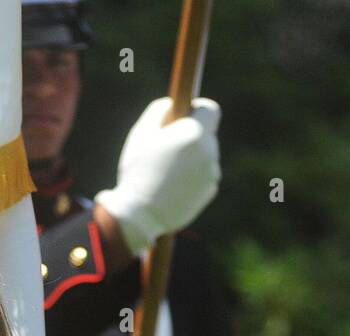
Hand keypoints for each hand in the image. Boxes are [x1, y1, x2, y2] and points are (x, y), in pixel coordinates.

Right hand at [94, 96, 221, 255]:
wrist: (140, 216)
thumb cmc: (137, 172)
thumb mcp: (141, 134)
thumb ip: (159, 110)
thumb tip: (173, 105)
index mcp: (193, 134)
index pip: (210, 109)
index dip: (197, 109)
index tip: (185, 115)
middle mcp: (209, 152)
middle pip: (206, 134)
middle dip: (191, 136)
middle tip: (167, 148)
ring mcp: (211, 173)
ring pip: (205, 155)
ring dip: (191, 158)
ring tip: (165, 172)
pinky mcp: (210, 191)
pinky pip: (203, 175)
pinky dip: (192, 177)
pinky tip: (171, 186)